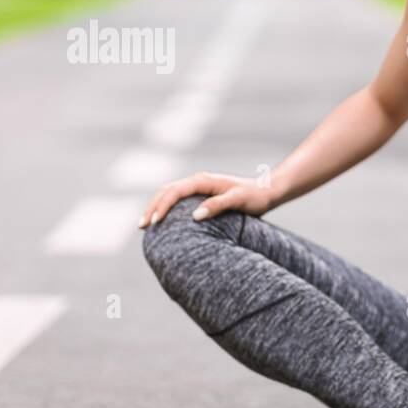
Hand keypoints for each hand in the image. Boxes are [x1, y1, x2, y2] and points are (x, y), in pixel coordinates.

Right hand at [138, 172, 274, 227]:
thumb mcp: (239, 201)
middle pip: (166, 191)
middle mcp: (198, 181)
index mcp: (203, 181)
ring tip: (144, 226)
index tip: (154, 222)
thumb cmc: (255, 197)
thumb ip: (218, 206)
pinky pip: (177, 200)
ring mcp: (198, 188)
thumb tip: (195, 216)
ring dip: (155, 208)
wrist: (267, 192)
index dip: (162, 206)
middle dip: (152, 207)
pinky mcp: (201, 195)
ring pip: (169, 194)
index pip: (175, 191)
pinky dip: (165, 209)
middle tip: (141, 226)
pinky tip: (161, 222)